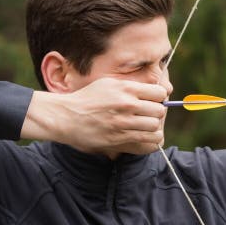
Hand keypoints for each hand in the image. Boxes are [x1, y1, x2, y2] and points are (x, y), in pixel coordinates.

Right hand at [26, 77, 168, 155]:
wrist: (65, 116)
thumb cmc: (88, 99)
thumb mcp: (109, 84)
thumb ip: (131, 88)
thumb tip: (157, 92)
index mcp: (125, 88)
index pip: (160, 92)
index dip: (159, 98)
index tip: (153, 101)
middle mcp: (126, 103)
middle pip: (160, 110)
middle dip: (156, 113)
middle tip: (148, 115)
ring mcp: (123, 122)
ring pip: (155, 126)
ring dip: (152, 127)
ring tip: (145, 126)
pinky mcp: (120, 137)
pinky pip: (148, 140)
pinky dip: (150, 139)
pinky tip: (144, 136)